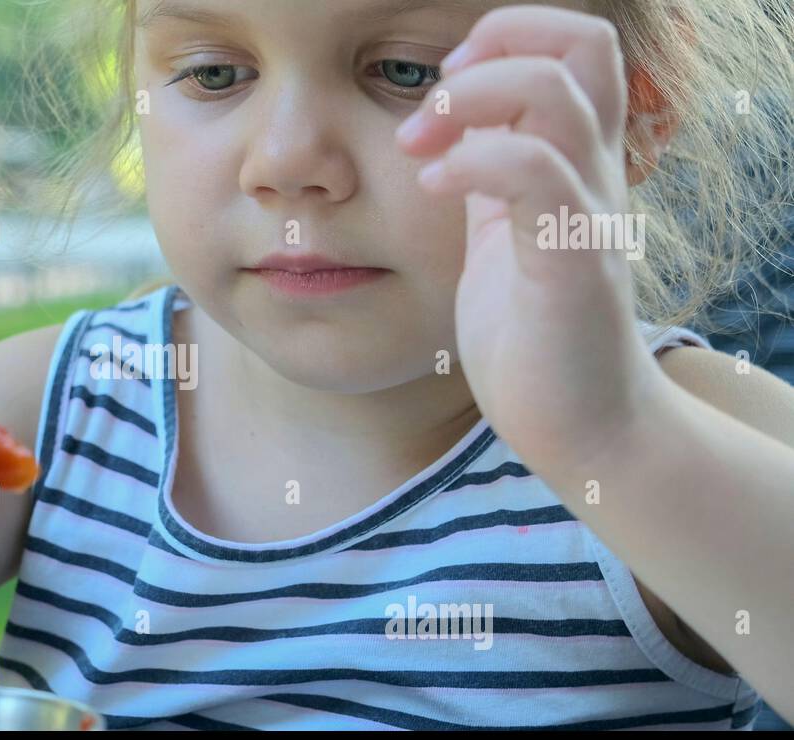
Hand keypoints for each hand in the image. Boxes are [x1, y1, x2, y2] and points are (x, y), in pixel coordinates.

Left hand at [396, 6, 667, 470]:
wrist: (580, 427)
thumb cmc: (535, 338)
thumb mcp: (501, 240)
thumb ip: (488, 185)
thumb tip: (449, 138)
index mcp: (574, 165)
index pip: (570, 46)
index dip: (506, 39)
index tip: (443, 89)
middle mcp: (593, 175)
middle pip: (584, 42)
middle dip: (496, 45)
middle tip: (434, 107)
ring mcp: (587, 213)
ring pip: (556, 93)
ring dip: (468, 101)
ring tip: (419, 149)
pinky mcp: (572, 263)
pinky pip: (534, 172)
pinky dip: (472, 162)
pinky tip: (433, 189)